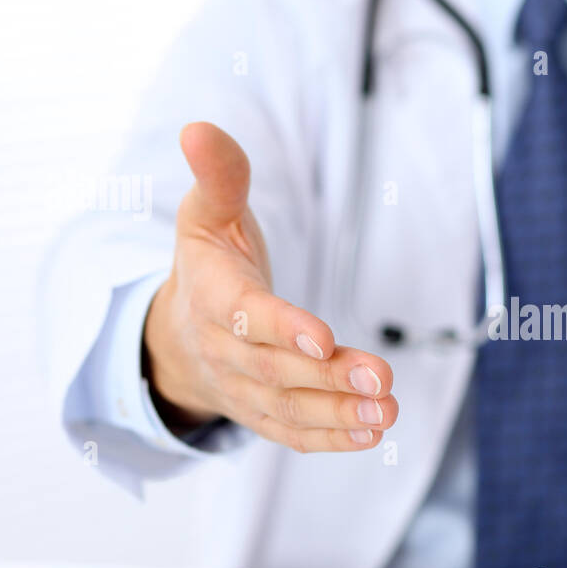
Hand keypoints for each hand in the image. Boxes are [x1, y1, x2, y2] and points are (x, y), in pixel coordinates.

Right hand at [143, 121, 397, 451]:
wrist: (178, 333)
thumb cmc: (210, 263)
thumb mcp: (208, 214)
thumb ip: (220, 176)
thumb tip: (199, 128)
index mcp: (212, 295)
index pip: (247, 316)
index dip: (284, 328)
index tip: (326, 338)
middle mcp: (224, 350)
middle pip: (277, 371)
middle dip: (331, 379)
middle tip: (383, 380)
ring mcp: (241, 389)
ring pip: (289, 408)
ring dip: (340, 414)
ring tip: (388, 412)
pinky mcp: (260, 414)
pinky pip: (293, 432)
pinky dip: (332, 439)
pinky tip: (373, 434)